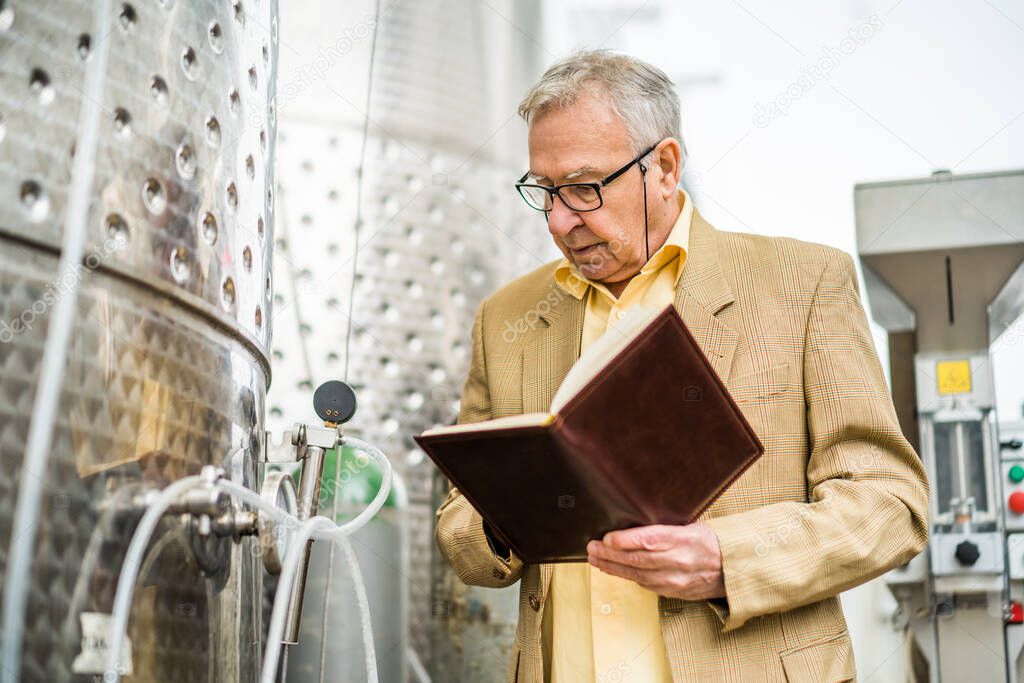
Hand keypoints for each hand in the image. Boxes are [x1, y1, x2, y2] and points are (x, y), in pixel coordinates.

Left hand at [586, 523, 725, 600]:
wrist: (731, 569)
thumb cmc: (708, 541)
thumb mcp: (690, 524)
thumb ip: (664, 526)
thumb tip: (632, 519)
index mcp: (683, 539)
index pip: (649, 540)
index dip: (625, 540)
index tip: (606, 537)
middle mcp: (678, 562)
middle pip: (637, 559)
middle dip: (610, 555)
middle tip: (591, 548)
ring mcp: (675, 580)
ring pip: (637, 575)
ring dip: (612, 567)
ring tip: (595, 559)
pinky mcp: (673, 592)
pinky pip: (645, 584)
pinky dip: (627, 576)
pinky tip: (613, 569)